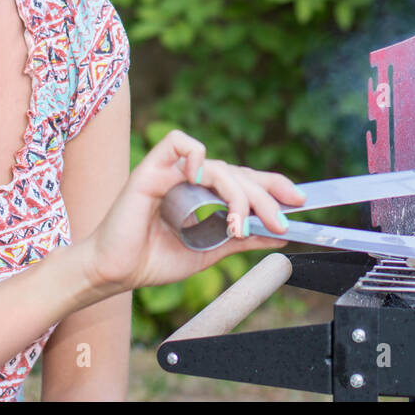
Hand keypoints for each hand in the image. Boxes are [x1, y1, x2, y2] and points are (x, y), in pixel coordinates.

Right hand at [83, 129, 306, 293]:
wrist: (115, 272)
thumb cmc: (152, 259)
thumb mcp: (208, 251)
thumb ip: (240, 240)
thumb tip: (278, 234)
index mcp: (204, 195)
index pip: (245, 179)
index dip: (273, 184)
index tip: (299, 200)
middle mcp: (191, 180)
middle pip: (238, 173)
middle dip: (264, 196)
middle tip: (278, 222)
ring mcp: (172, 172)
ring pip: (218, 165)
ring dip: (238, 193)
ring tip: (239, 224)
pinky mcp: (151, 170)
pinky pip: (177, 142)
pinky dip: (194, 153)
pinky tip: (200, 180)